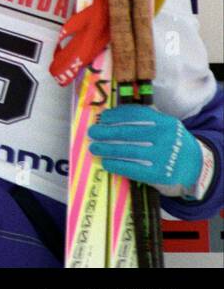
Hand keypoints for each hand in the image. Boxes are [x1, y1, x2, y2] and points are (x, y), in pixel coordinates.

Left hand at [88, 103, 203, 191]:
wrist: (196, 166)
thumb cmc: (172, 143)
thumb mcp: (166, 125)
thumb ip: (146, 117)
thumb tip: (112, 113)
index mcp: (166, 122)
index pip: (137, 115)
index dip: (116, 115)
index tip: (102, 117)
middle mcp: (166, 138)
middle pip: (130, 133)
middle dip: (107, 132)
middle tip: (92, 132)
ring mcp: (164, 157)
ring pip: (130, 151)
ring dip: (107, 149)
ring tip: (94, 148)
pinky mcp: (161, 175)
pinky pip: (134, 169)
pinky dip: (117, 165)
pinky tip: (106, 163)